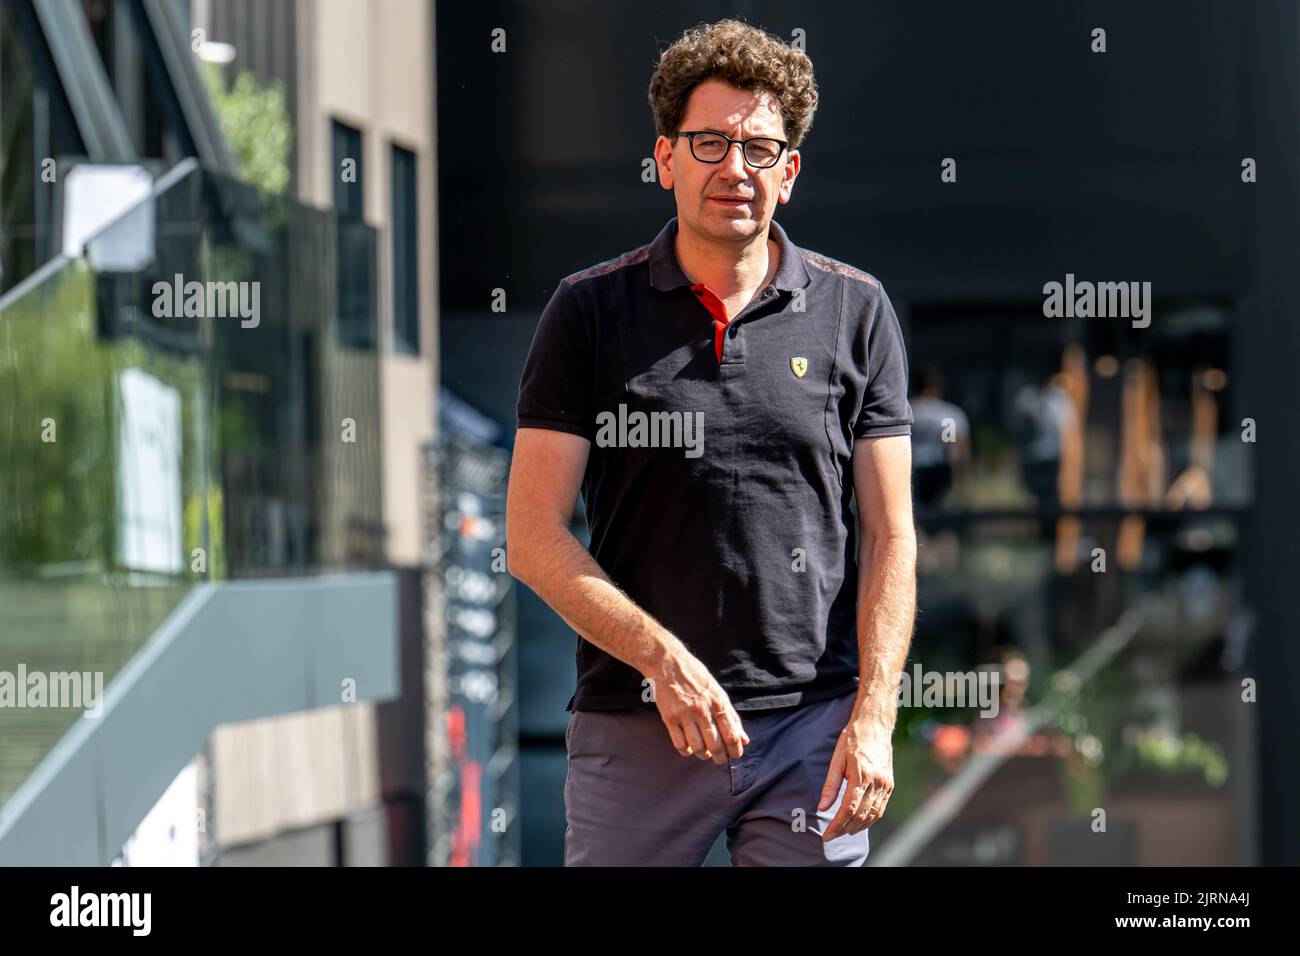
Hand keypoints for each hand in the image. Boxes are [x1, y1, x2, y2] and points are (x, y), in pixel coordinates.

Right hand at [646, 650, 748, 764]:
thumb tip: (744, 739)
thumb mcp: (718, 692)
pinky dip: (686, 751)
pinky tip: (689, 748)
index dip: (735, 750)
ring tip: (705, 753)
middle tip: (720, 760)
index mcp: (718, 703)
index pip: (731, 735)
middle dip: (720, 757)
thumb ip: (732, 716)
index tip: (734, 755)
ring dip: (703, 755)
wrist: (668, 663)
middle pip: (716, 744)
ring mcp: (685, 714)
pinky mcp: (669, 718)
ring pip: (698, 747)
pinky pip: (679, 744)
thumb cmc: (696, 676)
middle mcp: (703, 710)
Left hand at [818, 715, 893, 840]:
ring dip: (857, 827)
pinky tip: (859, 823)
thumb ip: (830, 785)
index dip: (837, 825)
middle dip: (844, 829)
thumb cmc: (852, 739)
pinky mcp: (889, 785)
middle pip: (860, 815)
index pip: (848, 809)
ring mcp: (885, 784)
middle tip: (831, 836)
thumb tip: (822, 807)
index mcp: (861, 775)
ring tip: (843, 832)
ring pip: (872, 815)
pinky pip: (880, 808)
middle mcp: (876, 782)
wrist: (875, 725)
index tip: (826, 835)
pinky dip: (869, 820)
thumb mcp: (837, 759)